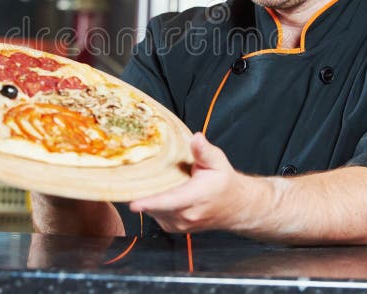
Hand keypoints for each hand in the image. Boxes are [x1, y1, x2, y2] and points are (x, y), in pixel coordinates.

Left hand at [129, 132, 255, 232]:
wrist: (234, 205)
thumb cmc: (223, 182)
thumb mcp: (218, 161)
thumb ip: (204, 151)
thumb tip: (196, 138)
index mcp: (196, 198)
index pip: (169, 202)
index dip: (149, 202)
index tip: (133, 203)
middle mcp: (186, 215)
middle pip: (154, 206)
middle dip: (141, 193)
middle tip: (132, 176)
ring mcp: (179, 224)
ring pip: (152, 211)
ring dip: (147, 197)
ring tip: (151, 181)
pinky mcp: (173, 227)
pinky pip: (155, 214)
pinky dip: (152, 204)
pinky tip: (158, 191)